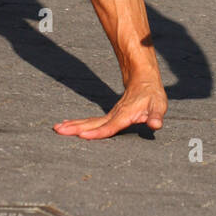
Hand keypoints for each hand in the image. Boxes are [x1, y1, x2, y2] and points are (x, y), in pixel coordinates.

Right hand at [53, 78, 167, 139]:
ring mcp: (110, 114)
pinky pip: (91, 120)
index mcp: (125, 115)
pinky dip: (79, 123)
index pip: (109, 126)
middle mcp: (114, 115)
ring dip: (73, 125)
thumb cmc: (152, 96)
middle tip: (58, 130)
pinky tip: (68, 125)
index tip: (82, 136)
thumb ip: (156, 116)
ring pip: (89, 121)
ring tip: (57, 129)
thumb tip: (156, 125)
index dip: (97, 132)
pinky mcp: (108, 115)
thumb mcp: (159, 106)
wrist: (144, 80)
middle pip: (92, 123)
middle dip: (75, 128)